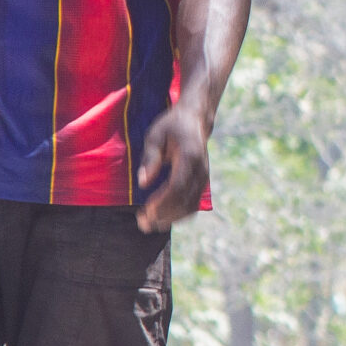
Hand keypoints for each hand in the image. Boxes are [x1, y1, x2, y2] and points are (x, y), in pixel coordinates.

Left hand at [135, 103, 211, 232]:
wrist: (194, 121)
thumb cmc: (170, 127)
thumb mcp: (155, 136)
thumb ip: (150, 158)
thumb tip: (143, 184)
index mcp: (190, 157)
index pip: (178, 187)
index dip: (162, 203)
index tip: (145, 211)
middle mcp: (201, 171)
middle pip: (184, 202)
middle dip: (163, 216)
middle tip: (141, 223)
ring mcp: (204, 179)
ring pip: (190, 207)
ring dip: (170, 219)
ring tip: (148, 224)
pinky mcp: (202, 185)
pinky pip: (192, 206)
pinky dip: (178, 216)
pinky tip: (161, 218)